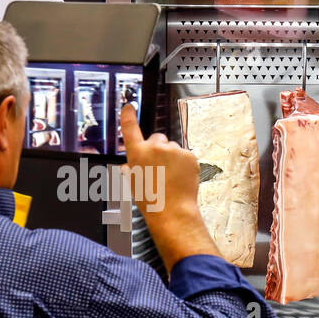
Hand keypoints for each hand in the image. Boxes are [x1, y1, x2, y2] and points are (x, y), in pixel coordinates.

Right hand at [119, 103, 219, 267]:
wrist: (172, 210)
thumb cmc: (151, 200)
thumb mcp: (133, 182)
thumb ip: (132, 167)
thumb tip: (130, 166)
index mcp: (138, 152)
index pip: (130, 128)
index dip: (128, 116)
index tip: (129, 106)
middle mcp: (156, 147)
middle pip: (158, 138)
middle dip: (158, 148)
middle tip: (159, 167)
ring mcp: (174, 150)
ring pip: (173, 148)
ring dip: (172, 157)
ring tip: (171, 176)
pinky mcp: (190, 156)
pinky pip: (186, 155)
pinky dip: (184, 164)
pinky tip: (180, 177)